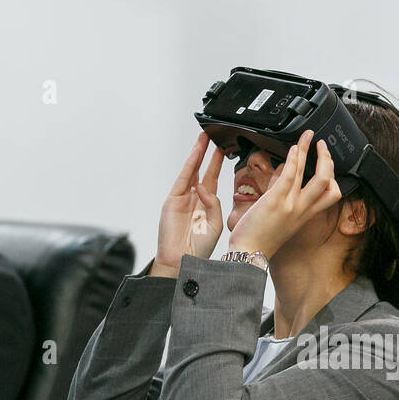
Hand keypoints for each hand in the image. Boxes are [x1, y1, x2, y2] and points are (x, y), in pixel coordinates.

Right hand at [153, 133, 224, 277]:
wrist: (182, 260)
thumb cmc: (199, 248)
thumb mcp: (215, 224)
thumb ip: (214, 204)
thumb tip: (204, 186)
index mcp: (206, 205)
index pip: (213, 179)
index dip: (218, 165)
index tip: (225, 151)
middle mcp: (194, 199)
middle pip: (202, 171)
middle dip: (209, 155)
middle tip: (215, 138)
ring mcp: (183, 198)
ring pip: (191, 171)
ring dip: (198, 154)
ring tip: (204, 138)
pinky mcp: (173, 200)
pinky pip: (183, 179)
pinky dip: (189, 165)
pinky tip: (196, 154)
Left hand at [226, 130, 341, 259]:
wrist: (248, 254)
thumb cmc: (260, 239)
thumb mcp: (281, 220)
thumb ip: (285, 199)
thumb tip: (282, 180)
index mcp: (305, 215)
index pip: (332, 194)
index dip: (334, 176)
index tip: (327, 163)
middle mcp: (302, 210)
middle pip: (328, 182)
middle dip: (328, 159)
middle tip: (321, 145)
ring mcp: (291, 205)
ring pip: (311, 175)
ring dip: (309, 150)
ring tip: (307, 136)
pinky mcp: (275, 202)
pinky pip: (289, 176)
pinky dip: (294, 159)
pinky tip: (293, 148)